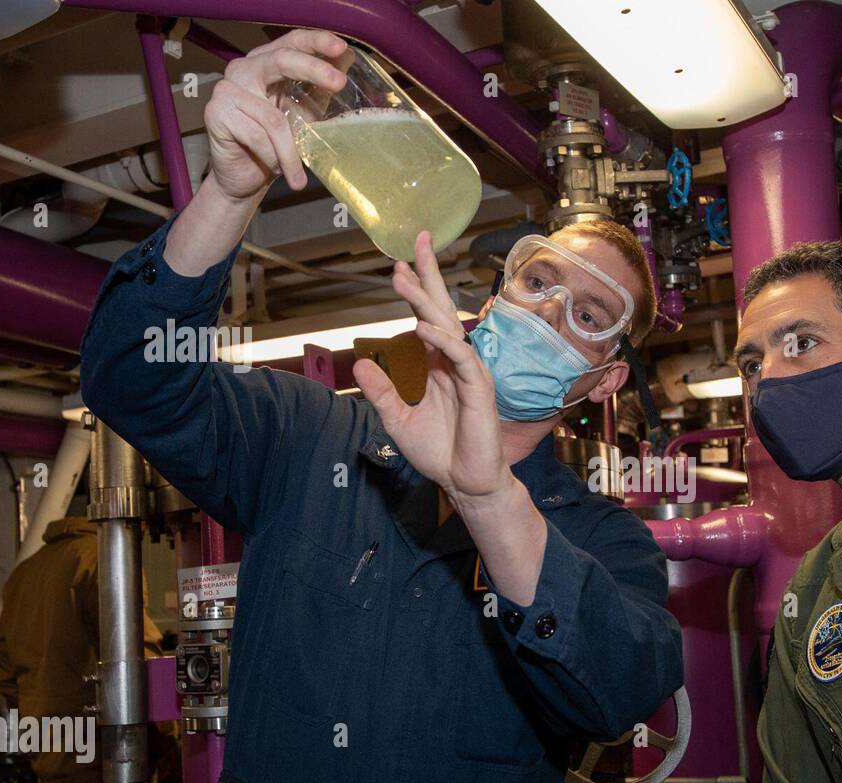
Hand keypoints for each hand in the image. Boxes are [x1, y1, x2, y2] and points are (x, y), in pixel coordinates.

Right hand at [203, 29, 347, 200]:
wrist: (244, 179)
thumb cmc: (274, 146)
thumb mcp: (303, 115)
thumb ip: (320, 90)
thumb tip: (347, 60)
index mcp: (266, 64)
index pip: (291, 42)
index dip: (316, 41)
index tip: (341, 47)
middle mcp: (244, 70)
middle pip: (281, 60)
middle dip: (314, 70)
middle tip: (339, 83)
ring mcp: (227, 89)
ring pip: (273, 117)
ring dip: (290, 151)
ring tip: (297, 174)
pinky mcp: (216, 112)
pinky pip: (257, 136)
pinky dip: (272, 157)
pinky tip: (273, 168)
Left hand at [353, 230, 509, 502]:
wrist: (465, 482)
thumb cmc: (438, 451)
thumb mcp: (397, 419)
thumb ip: (381, 391)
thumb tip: (362, 361)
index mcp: (435, 364)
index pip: (425, 317)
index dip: (416, 289)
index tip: (400, 261)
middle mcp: (453, 361)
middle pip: (440, 309)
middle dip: (428, 274)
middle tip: (417, 241)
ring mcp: (468, 372)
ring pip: (448, 326)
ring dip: (425, 301)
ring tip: (403, 276)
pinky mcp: (479, 389)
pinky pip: (461, 357)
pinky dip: (442, 341)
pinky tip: (423, 327)